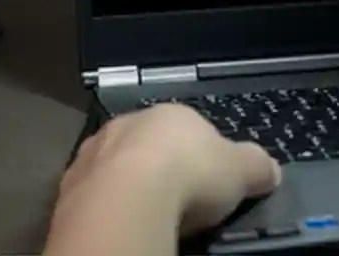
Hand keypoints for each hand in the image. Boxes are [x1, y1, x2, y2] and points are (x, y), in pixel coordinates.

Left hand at [48, 104, 280, 253]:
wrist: (127, 203)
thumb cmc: (191, 175)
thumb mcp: (244, 170)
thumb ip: (258, 165)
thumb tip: (271, 169)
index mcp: (172, 114)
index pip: (191, 130)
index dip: (203, 157)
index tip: (211, 184)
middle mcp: (128, 125)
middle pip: (149, 146)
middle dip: (162, 168)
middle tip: (180, 202)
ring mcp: (92, 154)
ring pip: (115, 168)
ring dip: (128, 186)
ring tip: (148, 216)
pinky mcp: (67, 188)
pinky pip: (92, 196)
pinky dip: (106, 208)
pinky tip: (121, 224)